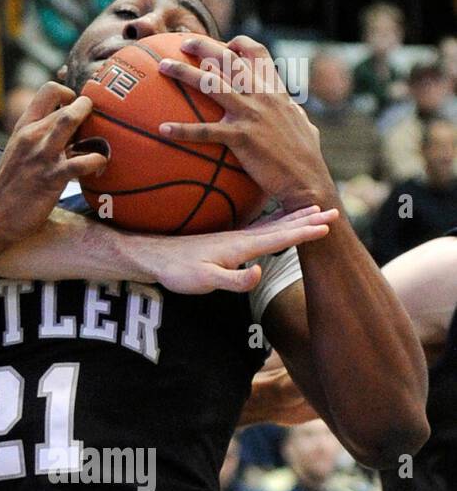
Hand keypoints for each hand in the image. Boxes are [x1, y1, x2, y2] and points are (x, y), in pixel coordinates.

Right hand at [0, 81, 107, 243]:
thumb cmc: (11, 189)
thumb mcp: (19, 154)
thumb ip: (39, 138)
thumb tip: (69, 132)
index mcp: (23, 127)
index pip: (49, 90)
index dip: (71, 92)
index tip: (79, 108)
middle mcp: (31, 136)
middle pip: (66, 104)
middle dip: (90, 110)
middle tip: (102, 125)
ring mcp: (41, 156)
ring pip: (69, 120)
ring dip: (90, 119)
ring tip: (104, 134)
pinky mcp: (51, 178)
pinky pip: (81, 162)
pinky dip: (97, 160)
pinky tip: (100, 165)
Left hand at [144, 205, 337, 293]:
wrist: (154, 257)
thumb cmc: (177, 271)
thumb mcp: (204, 281)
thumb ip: (232, 280)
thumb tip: (258, 272)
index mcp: (240, 246)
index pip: (279, 237)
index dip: (304, 232)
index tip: (328, 226)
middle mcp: (241, 237)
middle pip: (282, 226)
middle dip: (308, 219)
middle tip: (336, 210)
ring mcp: (235, 237)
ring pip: (274, 224)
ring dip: (296, 217)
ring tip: (317, 210)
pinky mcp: (229, 241)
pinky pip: (262, 227)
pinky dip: (277, 221)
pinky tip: (280, 219)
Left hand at [157, 36, 335, 211]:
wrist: (307, 179)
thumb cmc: (304, 156)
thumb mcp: (302, 123)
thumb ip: (291, 110)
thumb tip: (291, 107)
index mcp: (275, 90)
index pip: (259, 54)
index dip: (240, 44)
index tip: (223, 43)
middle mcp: (262, 95)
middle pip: (229, 60)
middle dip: (204, 46)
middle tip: (183, 41)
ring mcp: (250, 114)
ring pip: (211, 84)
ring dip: (184, 73)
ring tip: (162, 67)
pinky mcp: (240, 137)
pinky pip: (204, 131)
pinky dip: (182, 130)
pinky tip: (163, 129)